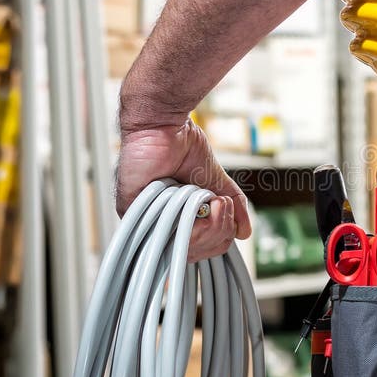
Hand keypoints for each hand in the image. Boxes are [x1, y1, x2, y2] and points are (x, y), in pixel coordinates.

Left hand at [116, 119, 251, 261]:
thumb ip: (233, 205)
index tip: (225, 213)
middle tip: (219, 204)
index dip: (218, 239)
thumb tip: (245, 232)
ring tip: (208, 199)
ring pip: (180, 246)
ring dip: (205, 223)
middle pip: (194, 253)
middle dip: (215, 231)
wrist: (165, 124)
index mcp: (178, 220)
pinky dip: (184, 216)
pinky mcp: (131, 210)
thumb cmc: (184, 146)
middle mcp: (162, 223)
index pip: (200, 250)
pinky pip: (163, 230)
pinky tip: (189, 198)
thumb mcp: (216, 181)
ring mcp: (146, 219)